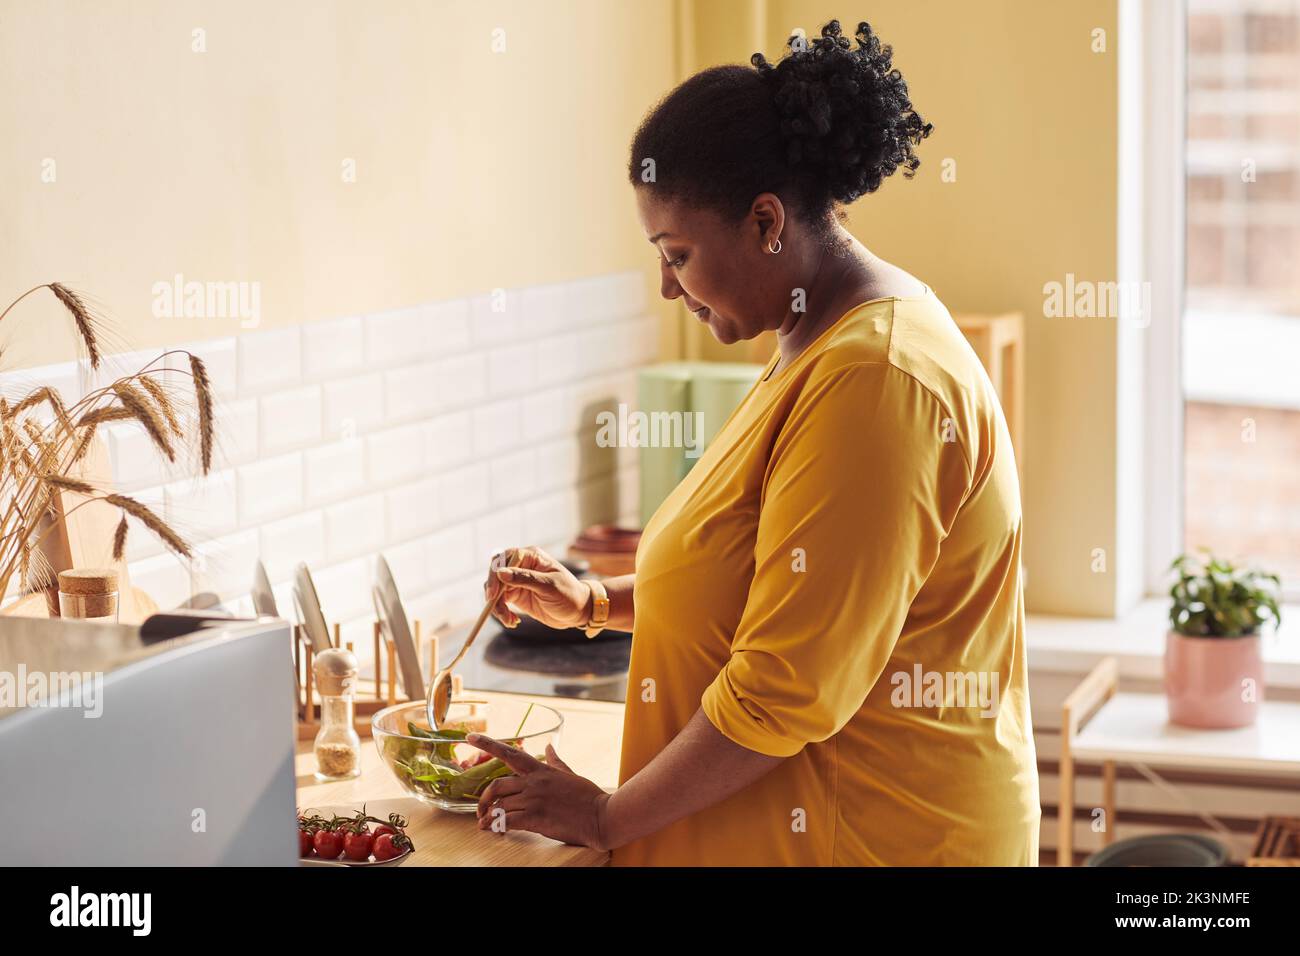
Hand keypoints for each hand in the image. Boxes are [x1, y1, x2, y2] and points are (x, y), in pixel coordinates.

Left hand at [470, 734, 610, 849]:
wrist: (602, 816)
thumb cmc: (588, 796)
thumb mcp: (570, 774)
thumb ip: (555, 761)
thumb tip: (547, 746)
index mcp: (541, 770)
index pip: (509, 752)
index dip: (487, 744)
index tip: (470, 737)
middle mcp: (534, 783)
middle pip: (496, 785)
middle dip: (483, 798)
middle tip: (480, 810)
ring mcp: (534, 800)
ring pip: (499, 806)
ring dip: (488, 817)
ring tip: (484, 825)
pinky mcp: (536, 818)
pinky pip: (507, 821)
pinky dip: (497, 826)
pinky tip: (495, 831)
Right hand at [483, 546, 589, 630]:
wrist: (578, 611)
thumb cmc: (569, 594)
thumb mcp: (549, 586)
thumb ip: (525, 579)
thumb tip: (500, 572)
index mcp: (531, 556)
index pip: (504, 559)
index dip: (495, 575)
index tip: (494, 594)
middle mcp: (521, 565)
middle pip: (495, 573)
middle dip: (493, 593)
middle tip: (497, 610)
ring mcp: (517, 580)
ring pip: (495, 590)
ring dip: (497, 606)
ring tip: (510, 620)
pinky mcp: (516, 595)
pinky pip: (500, 601)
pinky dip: (502, 612)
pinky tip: (513, 621)